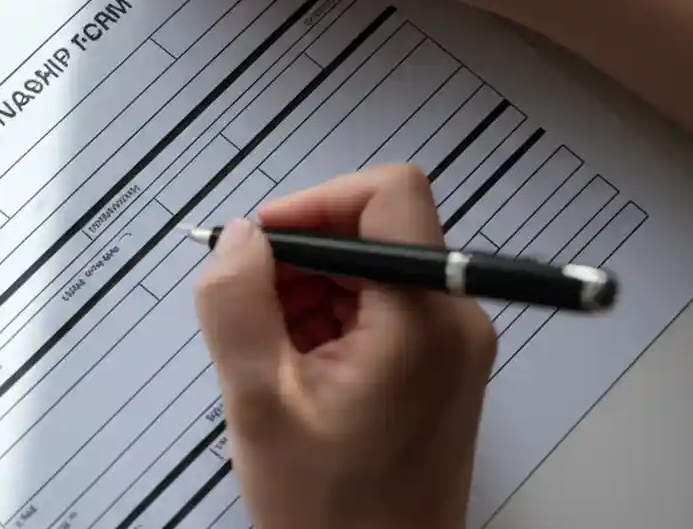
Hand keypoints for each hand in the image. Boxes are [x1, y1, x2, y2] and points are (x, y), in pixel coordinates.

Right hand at [194, 165, 495, 528]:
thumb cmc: (328, 510)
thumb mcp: (258, 404)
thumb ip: (237, 305)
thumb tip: (240, 236)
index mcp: (423, 320)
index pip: (388, 194)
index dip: (314, 203)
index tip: (260, 244)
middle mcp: (454, 320)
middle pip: (376, 230)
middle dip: (302, 258)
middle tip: (252, 313)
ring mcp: (451, 345)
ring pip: (373, 268)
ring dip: (310, 291)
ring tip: (272, 355)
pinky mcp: (439, 367)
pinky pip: (381, 307)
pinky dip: (331, 320)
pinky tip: (297, 370)